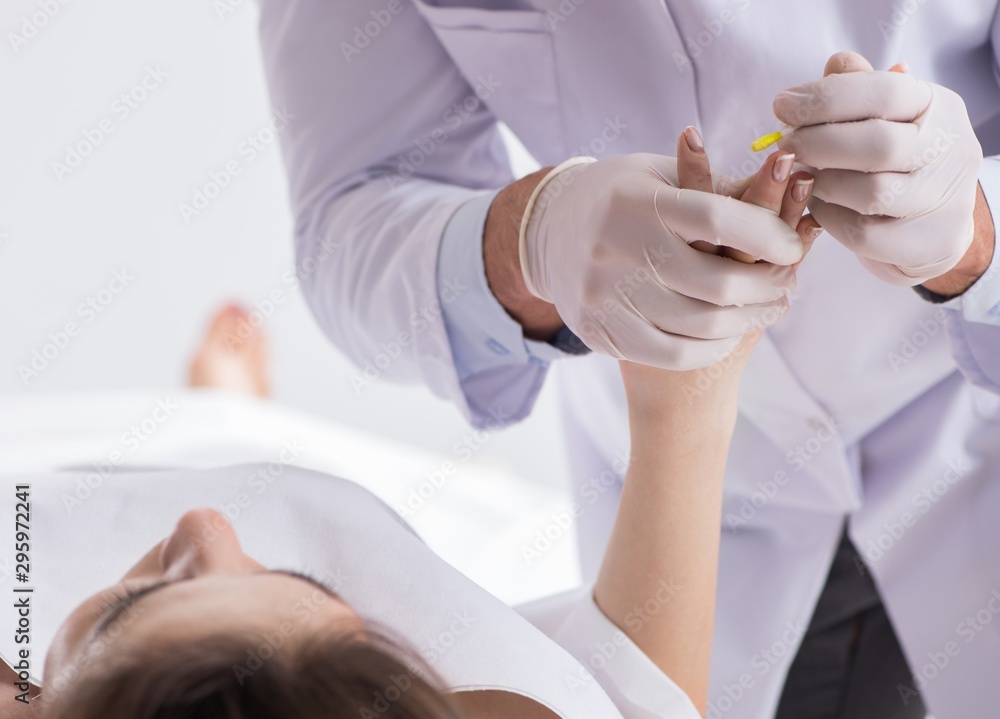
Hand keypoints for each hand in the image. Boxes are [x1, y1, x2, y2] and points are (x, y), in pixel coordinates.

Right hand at [517, 149, 804, 369]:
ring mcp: (604, 295)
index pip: (718, 220)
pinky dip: (711, 348)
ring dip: (747, 320)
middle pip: (715, 282)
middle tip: (786, 283)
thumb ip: (719, 188)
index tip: (792, 247)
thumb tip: (793, 190)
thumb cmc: (625, 196)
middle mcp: (617, 248)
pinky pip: (672, 354)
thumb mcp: (662, 175)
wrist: (550, 231)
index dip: (767, 236)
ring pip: (699, 324)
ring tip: (767, 308)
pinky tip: (727, 333)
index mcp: (639, 200)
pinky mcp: (598, 330)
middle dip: (766, 287)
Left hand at [773, 51, 984, 286]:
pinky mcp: (924, 242)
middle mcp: (947, 150)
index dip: (826, 98)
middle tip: (785, 145)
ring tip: (805, 177)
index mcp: (937, 107)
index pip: (884, 92)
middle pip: (878, 144)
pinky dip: (830, 219)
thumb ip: (858, 90)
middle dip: (818, 143)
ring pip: (870, 194)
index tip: (782, 106)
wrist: (931, 223)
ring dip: (823, 184)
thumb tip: (834, 65)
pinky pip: (862, 234)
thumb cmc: (897, 160)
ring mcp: (940, 199)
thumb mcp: (885, 116)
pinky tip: (819, 206)